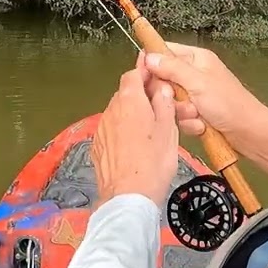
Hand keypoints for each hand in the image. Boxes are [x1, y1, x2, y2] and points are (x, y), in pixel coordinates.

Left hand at [92, 61, 180, 206]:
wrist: (128, 197)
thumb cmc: (153, 162)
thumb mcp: (168, 130)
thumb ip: (164, 104)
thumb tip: (161, 88)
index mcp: (130, 101)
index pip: (133, 74)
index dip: (144, 71)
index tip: (153, 71)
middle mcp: (111, 111)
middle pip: (125, 94)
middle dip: (141, 95)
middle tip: (160, 105)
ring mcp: (102, 129)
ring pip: (118, 113)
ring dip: (132, 115)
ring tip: (150, 129)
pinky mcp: (98, 147)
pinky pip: (112, 131)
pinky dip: (123, 132)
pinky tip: (135, 146)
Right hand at [143, 42, 267, 139]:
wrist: (249, 134)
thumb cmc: (228, 104)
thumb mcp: (198, 83)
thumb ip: (172, 69)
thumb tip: (148, 57)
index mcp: (196, 58)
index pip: (164, 51)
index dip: (152, 63)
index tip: (145, 77)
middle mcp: (193, 73)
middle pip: (163, 79)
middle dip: (171, 95)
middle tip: (184, 101)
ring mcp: (194, 94)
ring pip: (170, 101)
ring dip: (181, 112)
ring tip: (198, 116)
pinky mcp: (195, 113)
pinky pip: (179, 116)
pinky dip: (189, 123)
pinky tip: (201, 126)